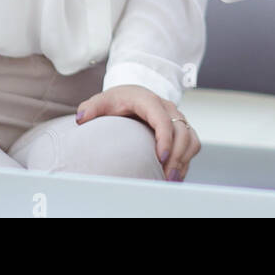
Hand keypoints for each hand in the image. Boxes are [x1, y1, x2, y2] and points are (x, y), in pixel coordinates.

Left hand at [75, 84, 199, 180]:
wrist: (131, 95)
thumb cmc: (117, 100)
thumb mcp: (102, 101)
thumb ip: (91, 107)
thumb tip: (82, 117)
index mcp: (149, 101)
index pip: (163, 119)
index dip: (165, 139)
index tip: (160, 158)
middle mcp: (168, 108)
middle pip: (182, 131)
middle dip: (177, 156)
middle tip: (165, 176)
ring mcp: (177, 118)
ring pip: (190, 138)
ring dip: (184, 159)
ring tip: (171, 178)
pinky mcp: (181, 128)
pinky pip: (192, 143)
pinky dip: (187, 159)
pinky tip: (175, 174)